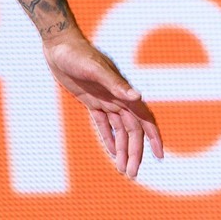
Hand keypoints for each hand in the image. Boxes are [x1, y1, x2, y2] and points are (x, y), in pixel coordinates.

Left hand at [43, 30, 163, 178]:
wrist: (60, 46)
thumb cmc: (78, 55)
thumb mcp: (95, 69)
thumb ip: (117, 84)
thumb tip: (138, 97)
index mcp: (123, 94)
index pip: (144, 120)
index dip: (153, 138)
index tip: (160, 156)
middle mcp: (119, 99)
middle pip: (132, 132)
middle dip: (134, 153)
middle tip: (132, 175)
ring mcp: (106, 101)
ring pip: (119, 131)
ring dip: (122, 150)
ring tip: (123, 170)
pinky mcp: (92, 102)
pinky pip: (103, 125)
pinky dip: (108, 139)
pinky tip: (111, 152)